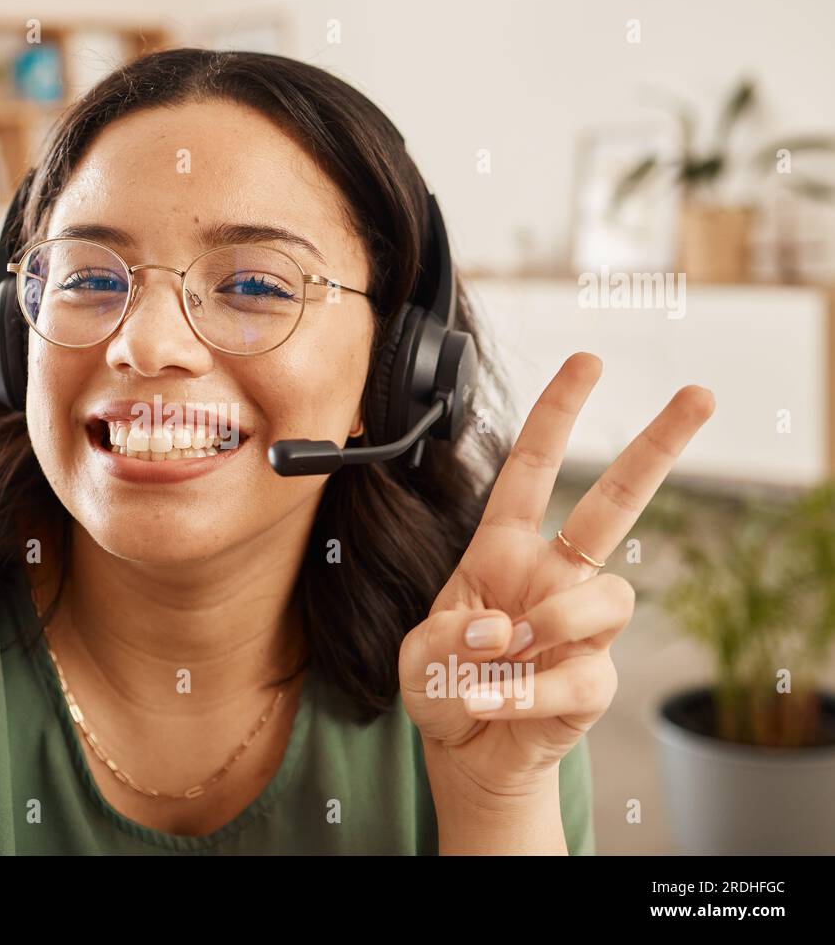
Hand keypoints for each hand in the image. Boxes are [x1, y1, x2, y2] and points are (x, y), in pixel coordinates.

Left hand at [399, 353, 714, 815]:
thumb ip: (443, 637)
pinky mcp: (592, 680)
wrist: (465, 751)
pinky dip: (524, 693)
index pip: (533, 470)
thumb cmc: (442, 685)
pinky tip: (487, 702)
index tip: (588, 360)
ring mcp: (579, 627)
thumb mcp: (415, 654)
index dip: (556, 414)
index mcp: (503, 549)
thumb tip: (504, 627)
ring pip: (610, 594)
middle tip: (698, 395)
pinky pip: (580, 674)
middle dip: (658, 447)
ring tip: (507, 649)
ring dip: (555, 619)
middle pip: (617, 502)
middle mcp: (552, 575)